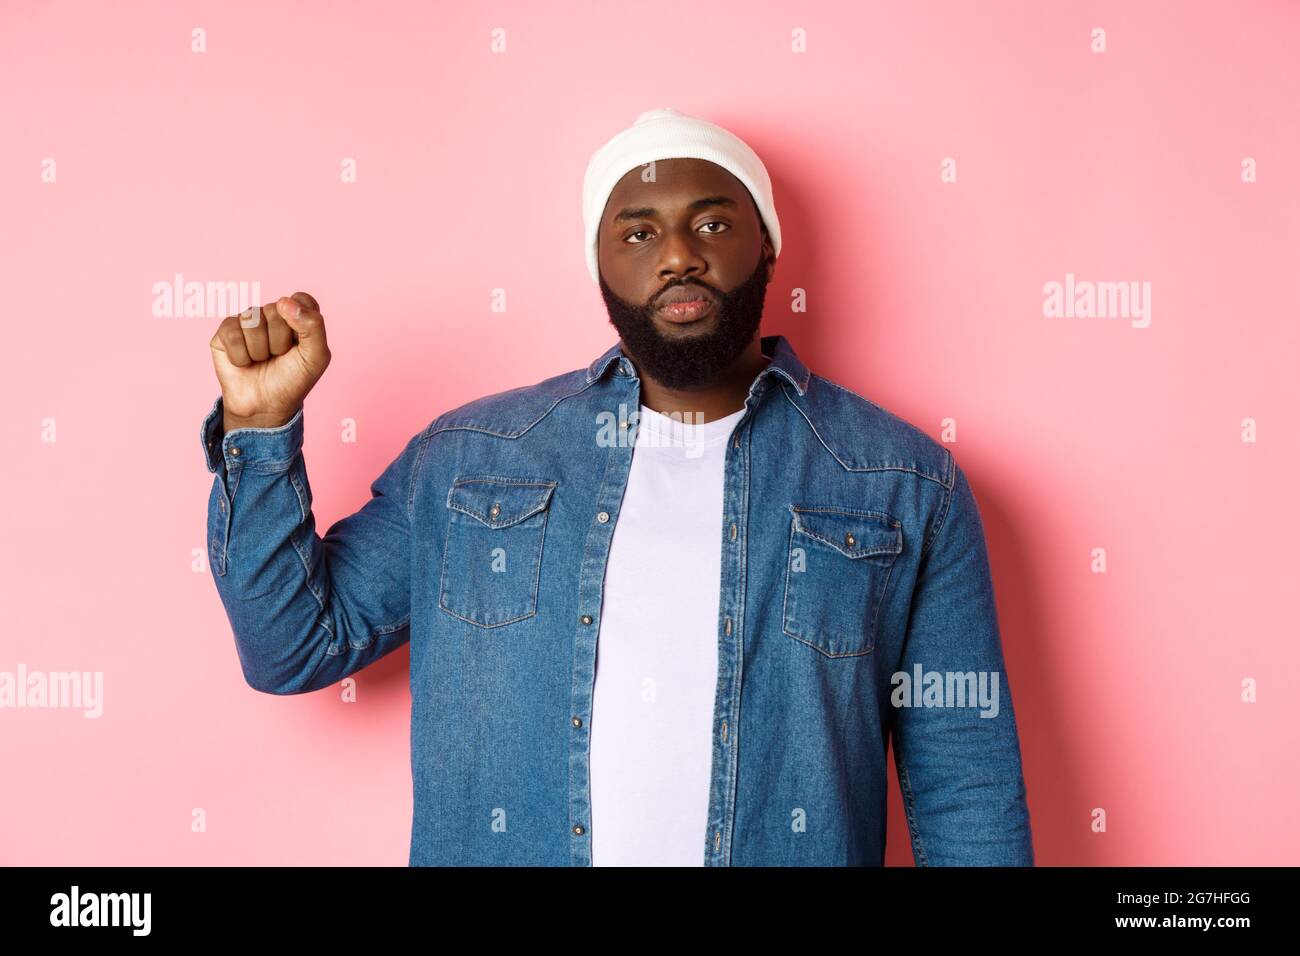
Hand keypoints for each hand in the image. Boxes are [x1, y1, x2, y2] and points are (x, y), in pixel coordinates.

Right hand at [209, 292, 330, 430]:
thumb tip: (284, 302)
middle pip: (276, 310)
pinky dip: (241, 355)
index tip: (301, 344)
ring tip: (262, 361)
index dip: (301, 321)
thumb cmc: (292, 380)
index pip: (302, 299)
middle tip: (279, 357)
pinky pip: (232, 333)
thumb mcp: (316, 358)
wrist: (265, 406)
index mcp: (297, 316)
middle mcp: (272, 314)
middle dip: (280, 341)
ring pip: (252, 320)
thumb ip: (313, 326)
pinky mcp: (226, 331)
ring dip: (260, 350)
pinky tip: (245, 363)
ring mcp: (247, 321)